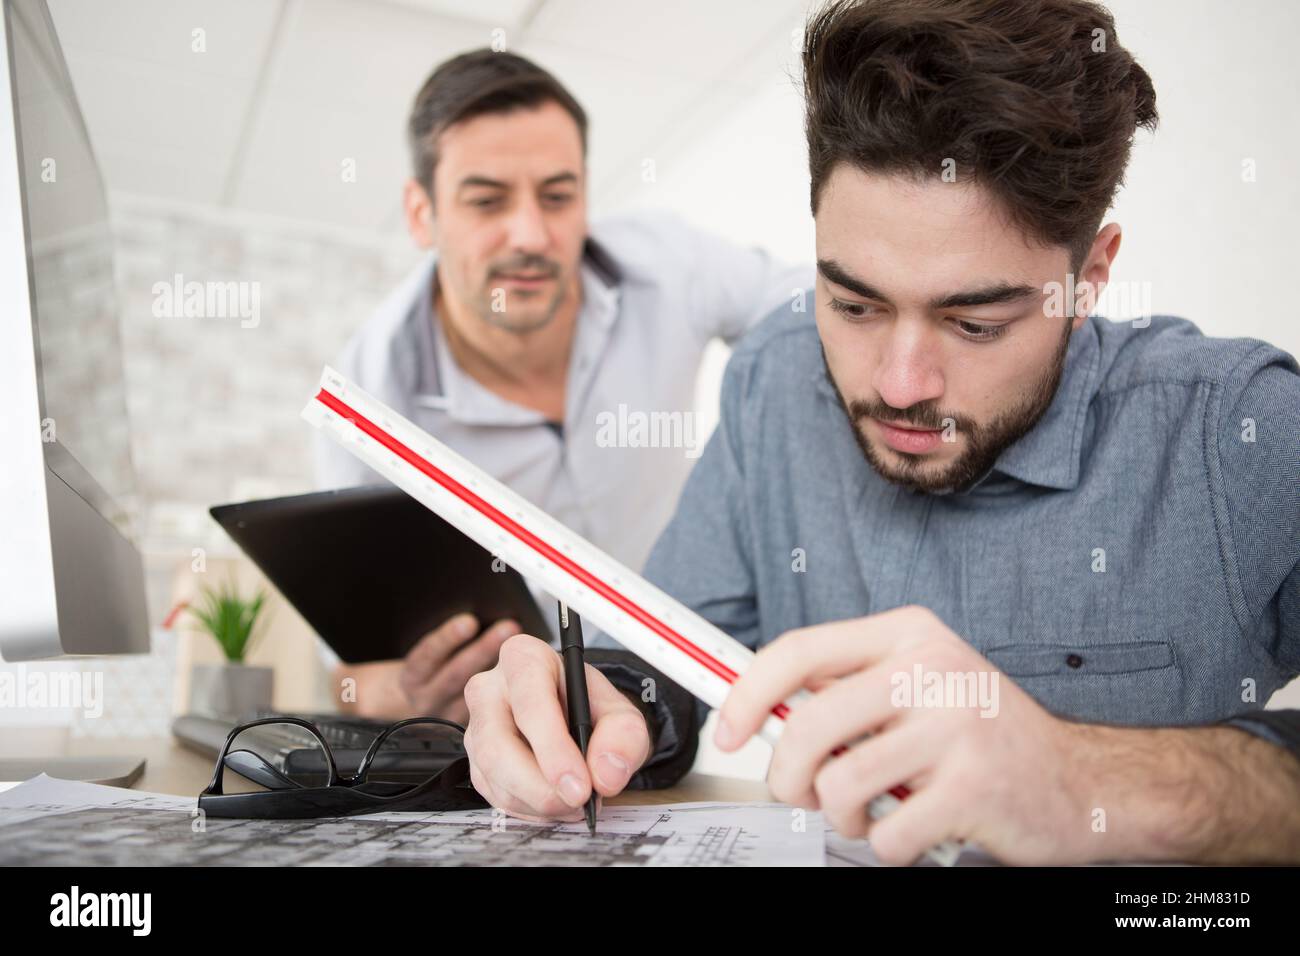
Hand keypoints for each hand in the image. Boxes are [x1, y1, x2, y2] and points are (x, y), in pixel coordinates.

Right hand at [335, 613, 519, 722]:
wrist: (392, 703)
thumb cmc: (408, 669)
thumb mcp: (408, 652)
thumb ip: (433, 640)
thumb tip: (468, 615)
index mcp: (408, 678)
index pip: (425, 658)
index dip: (446, 639)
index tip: (469, 621)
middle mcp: (426, 699)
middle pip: (456, 675)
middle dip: (484, 649)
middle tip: (508, 627)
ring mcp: (446, 715)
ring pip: (475, 693)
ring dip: (498, 668)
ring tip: (520, 648)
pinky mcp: (464, 725)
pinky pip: (484, 708)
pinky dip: (502, 687)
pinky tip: (520, 671)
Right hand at [463, 633, 651, 822]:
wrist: (575, 718)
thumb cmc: (589, 706)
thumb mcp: (620, 714)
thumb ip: (624, 736)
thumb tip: (606, 773)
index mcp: (523, 658)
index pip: (530, 704)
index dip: (554, 749)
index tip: (579, 785)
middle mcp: (489, 688)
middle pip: (498, 746)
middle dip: (541, 787)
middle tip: (577, 803)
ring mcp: (477, 726)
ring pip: (493, 775)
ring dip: (538, 802)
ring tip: (575, 802)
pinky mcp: (475, 759)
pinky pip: (494, 794)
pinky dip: (529, 809)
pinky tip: (555, 801)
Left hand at [715, 605, 1092, 864]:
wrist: (1076, 783)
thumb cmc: (981, 736)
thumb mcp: (917, 686)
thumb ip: (848, 691)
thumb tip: (761, 712)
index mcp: (909, 634)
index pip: (800, 650)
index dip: (748, 693)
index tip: (728, 729)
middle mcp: (933, 668)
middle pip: (809, 725)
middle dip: (787, 774)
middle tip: (799, 791)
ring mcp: (956, 725)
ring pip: (839, 784)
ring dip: (841, 815)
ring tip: (869, 810)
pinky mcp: (974, 786)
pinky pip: (886, 833)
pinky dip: (887, 845)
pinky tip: (913, 828)